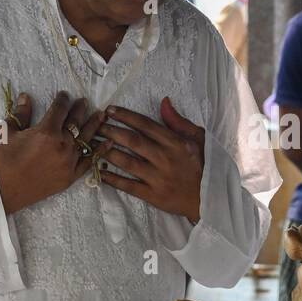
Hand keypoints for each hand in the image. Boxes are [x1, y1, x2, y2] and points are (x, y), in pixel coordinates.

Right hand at [0, 90, 111, 214]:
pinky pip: (89, 162)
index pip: (59, 109)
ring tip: (102, 115)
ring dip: (94, 125)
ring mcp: (69, 161)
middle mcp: (62, 145)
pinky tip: (108, 142)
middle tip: (84, 102)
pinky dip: (99, 151)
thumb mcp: (4, 131)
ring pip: (86, 139)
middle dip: (80, 109)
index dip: (63, 100)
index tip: (64, 95)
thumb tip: (26, 97)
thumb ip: (20, 114)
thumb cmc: (0, 160)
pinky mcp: (70, 176)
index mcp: (46, 131)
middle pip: (75, 122)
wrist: (1, 191)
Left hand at [96, 97, 204, 223]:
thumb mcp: (198, 139)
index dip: (126, 116)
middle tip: (95, 125)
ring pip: (127, 162)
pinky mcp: (153, 195)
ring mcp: (157, 178)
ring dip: (107, 152)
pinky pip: (128, 186)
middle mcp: (164, 158)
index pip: (146, 125)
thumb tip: (164, 102)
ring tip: (92, 145)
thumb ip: (178, 122)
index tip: (110, 110)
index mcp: (175, 143)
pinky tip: (99, 172)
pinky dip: (112, 179)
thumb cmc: (203, 165)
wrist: (209, 198)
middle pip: (132, 141)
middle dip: (111, 131)